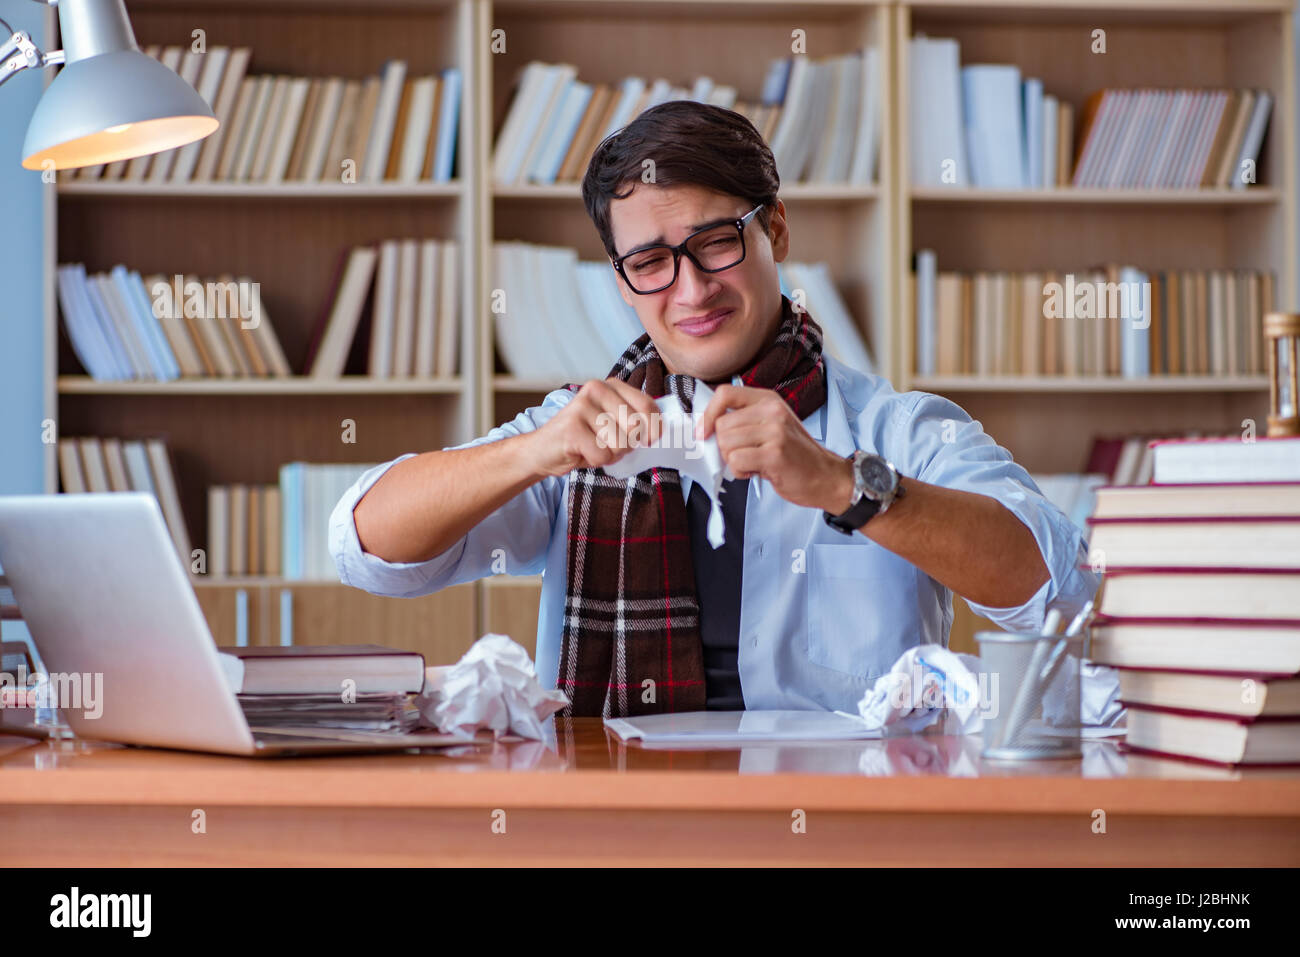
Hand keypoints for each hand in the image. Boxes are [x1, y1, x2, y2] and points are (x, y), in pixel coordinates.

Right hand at [525, 378, 663, 477]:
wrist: (543, 450)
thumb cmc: (584, 438)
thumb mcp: (612, 423)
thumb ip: (634, 420)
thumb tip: (660, 431)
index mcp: (610, 385)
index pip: (648, 406)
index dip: (654, 429)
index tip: (648, 440)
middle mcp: (596, 389)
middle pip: (635, 428)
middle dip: (626, 445)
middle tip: (608, 444)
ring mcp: (582, 406)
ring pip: (620, 444)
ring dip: (610, 455)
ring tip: (593, 447)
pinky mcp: (572, 427)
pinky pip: (602, 455)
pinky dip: (595, 461)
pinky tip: (582, 452)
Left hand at [694, 384, 853, 511]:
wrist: (825, 476)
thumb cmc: (794, 454)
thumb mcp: (772, 425)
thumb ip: (744, 420)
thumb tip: (706, 428)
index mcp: (768, 400)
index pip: (725, 394)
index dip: (708, 414)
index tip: (704, 432)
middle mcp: (772, 411)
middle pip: (722, 425)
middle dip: (724, 447)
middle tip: (743, 456)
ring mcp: (775, 431)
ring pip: (726, 444)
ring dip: (732, 461)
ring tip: (753, 463)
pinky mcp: (774, 454)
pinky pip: (736, 461)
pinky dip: (740, 472)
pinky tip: (756, 472)